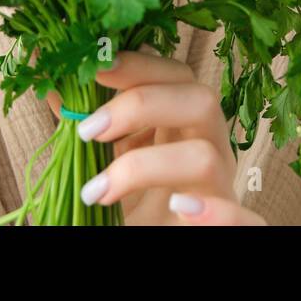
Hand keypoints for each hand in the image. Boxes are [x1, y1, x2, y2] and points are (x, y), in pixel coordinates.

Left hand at [46, 51, 266, 224]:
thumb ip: (84, 123)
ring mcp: (221, 190)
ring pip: (209, 157)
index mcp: (183, 124)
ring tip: (96, 189)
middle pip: (202, 99)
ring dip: (146, 167)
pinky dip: (218, 214)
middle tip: (89, 129)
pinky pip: (249, 220)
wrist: (147, 235)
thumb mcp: (102, 159)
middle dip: (142, 104)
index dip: (137, 65)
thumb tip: (51, 81)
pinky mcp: (236, 229)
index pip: (174, 75)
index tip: (93, 65)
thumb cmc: (129, 203)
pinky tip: (181, 208)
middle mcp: (208, 148)